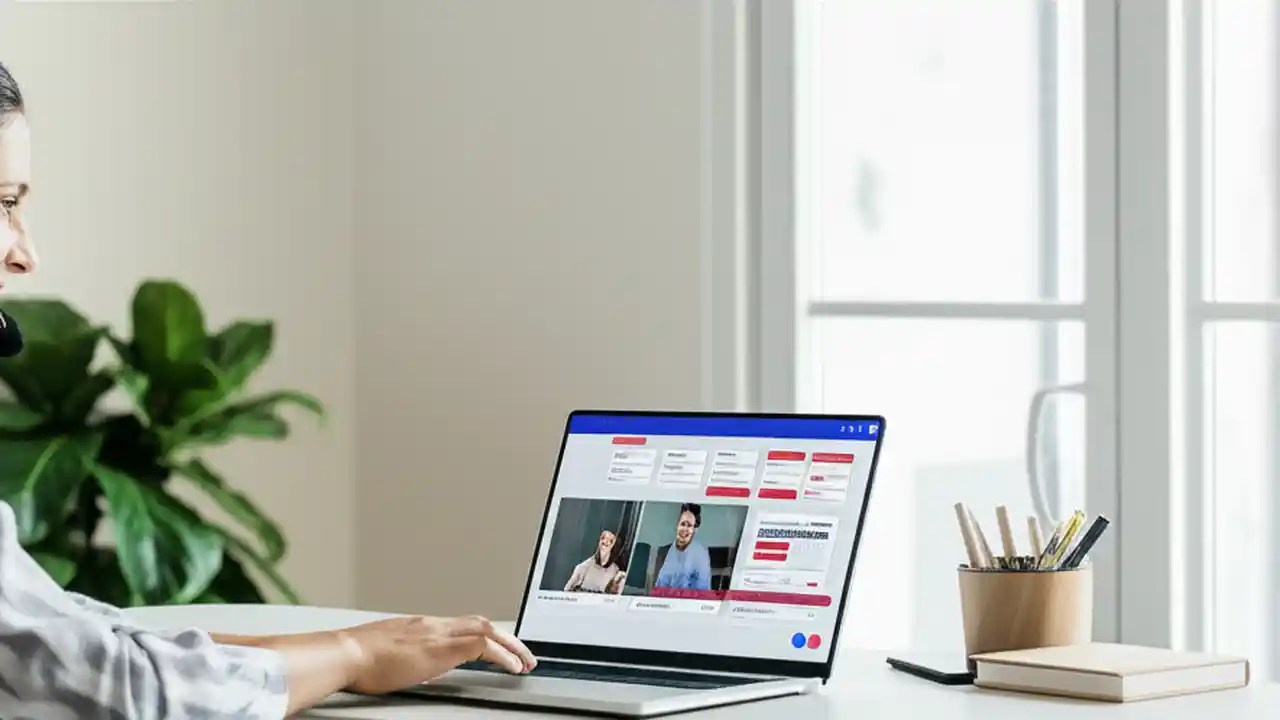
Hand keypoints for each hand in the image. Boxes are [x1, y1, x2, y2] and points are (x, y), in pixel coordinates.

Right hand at [339, 615, 536, 694]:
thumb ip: (406, 656)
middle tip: (522, 654)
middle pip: (480, 622)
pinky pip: (483, 645)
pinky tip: (513, 667)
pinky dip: (502, 655)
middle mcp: (433, 624)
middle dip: (506, 639)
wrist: (345, 653)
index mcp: (421, 626)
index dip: (485, 636)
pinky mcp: (441, 648)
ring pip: (487, 629)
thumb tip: (413, 668)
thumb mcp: (388, 653)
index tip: (498, 648)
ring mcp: (438, 632)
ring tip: (525, 661)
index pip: (462, 624)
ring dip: (510, 645)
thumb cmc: (356, 658)